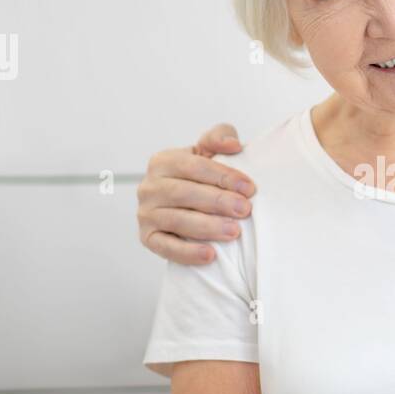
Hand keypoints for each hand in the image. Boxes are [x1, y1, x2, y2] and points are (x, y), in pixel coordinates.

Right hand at [136, 123, 254, 265]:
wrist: (188, 206)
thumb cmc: (201, 177)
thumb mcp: (208, 152)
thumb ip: (218, 138)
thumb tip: (232, 145)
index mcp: (163, 161)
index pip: (193, 166)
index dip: (222, 176)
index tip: (249, 188)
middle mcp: (149, 186)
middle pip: (184, 193)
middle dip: (218, 202)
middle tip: (245, 210)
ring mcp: (145, 213)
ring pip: (176, 220)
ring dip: (207, 227)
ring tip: (233, 232)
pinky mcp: (147, 238)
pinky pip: (166, 247)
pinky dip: (187, 252)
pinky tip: (210, 255)